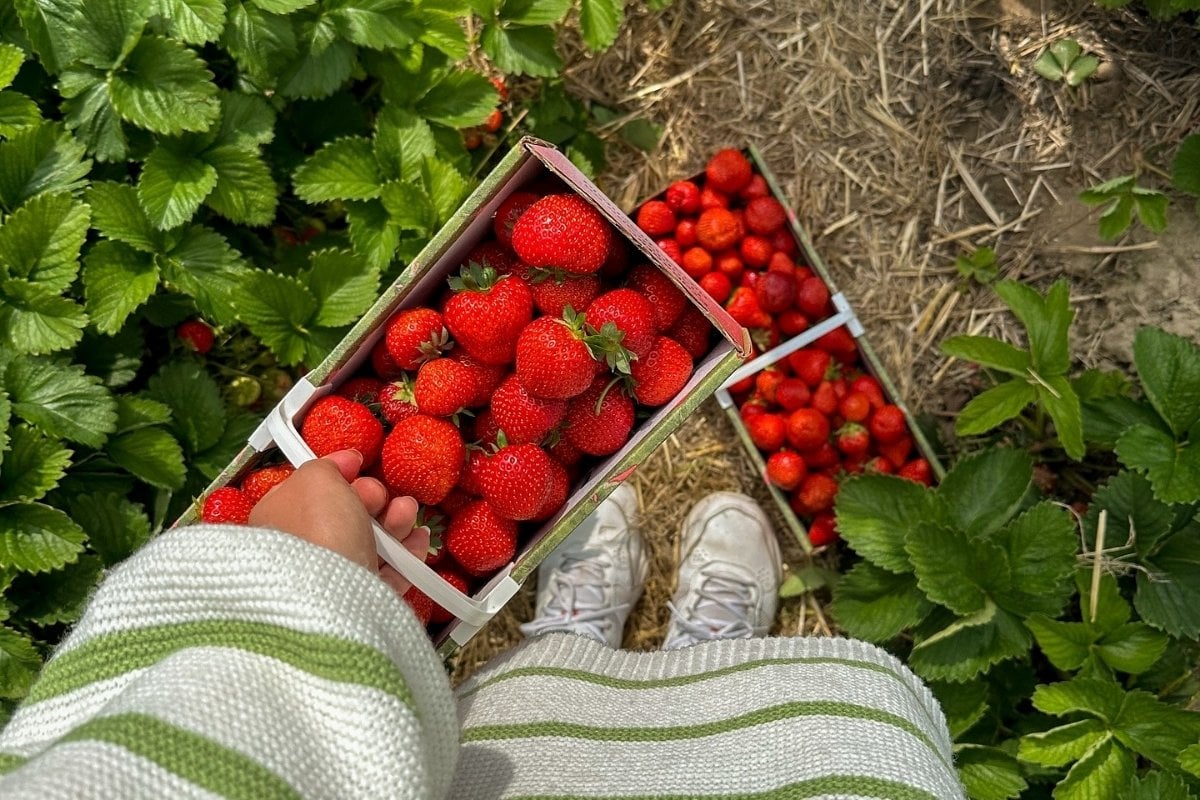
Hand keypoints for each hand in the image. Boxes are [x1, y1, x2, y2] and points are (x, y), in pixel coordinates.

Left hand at [248, 450, 428, 594]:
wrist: (332, 594)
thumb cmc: (318, 531)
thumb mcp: (316, 478)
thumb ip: (325, 466)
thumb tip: (337, 466)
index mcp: (279, 516)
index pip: (309, 487)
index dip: (337, 470)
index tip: (357, 461)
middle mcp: (301, 547)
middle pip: (346, 513)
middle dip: (373, 497)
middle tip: (380, 496)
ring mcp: (330, 575)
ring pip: (370, 541)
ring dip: (395, 521)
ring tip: (407, 513)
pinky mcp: (357, 597)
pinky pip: (387, 571)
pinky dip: (405, 553)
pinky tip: (417, 539)